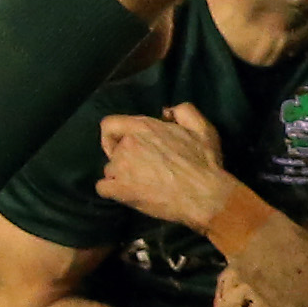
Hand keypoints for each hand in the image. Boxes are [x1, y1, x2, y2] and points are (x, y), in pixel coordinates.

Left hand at [96, 103, 235, 228]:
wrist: (203, 195)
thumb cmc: (204, 162)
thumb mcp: (202, 127)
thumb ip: (183, 111)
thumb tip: (165, 112)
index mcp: (144, 128)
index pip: (109, 124)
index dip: (114, 134)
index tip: (124, 142)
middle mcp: (127, 145)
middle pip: (113, 150)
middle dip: (125, 157)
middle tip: (144, 166)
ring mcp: (120, 169)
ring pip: (110, 170)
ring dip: (121, 175)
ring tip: (141, 183)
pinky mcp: (119, 191)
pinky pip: (103, 188)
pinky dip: (113, 191)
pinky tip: (129, 194)